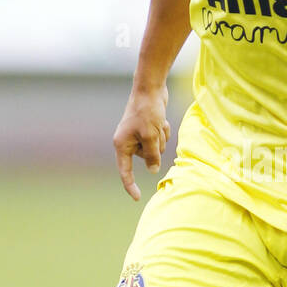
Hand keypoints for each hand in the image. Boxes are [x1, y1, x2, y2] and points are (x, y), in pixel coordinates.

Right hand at [112, 85, 170, 199]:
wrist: (150, 88)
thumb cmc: (148, 111)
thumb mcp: (151, 136)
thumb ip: (152, 156)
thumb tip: (153, 170)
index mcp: (122, 144)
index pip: (125, 171)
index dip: (130, 185)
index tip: (136, 198)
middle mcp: (127, 142)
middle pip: (147, 158)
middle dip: (156, 146)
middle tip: (155, 129)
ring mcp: (137, 135)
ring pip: (156, 149)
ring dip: (161, 138)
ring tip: (158, 122)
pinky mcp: (147, 129)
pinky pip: (160, 140)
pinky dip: (163, 132)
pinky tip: (161, 120)